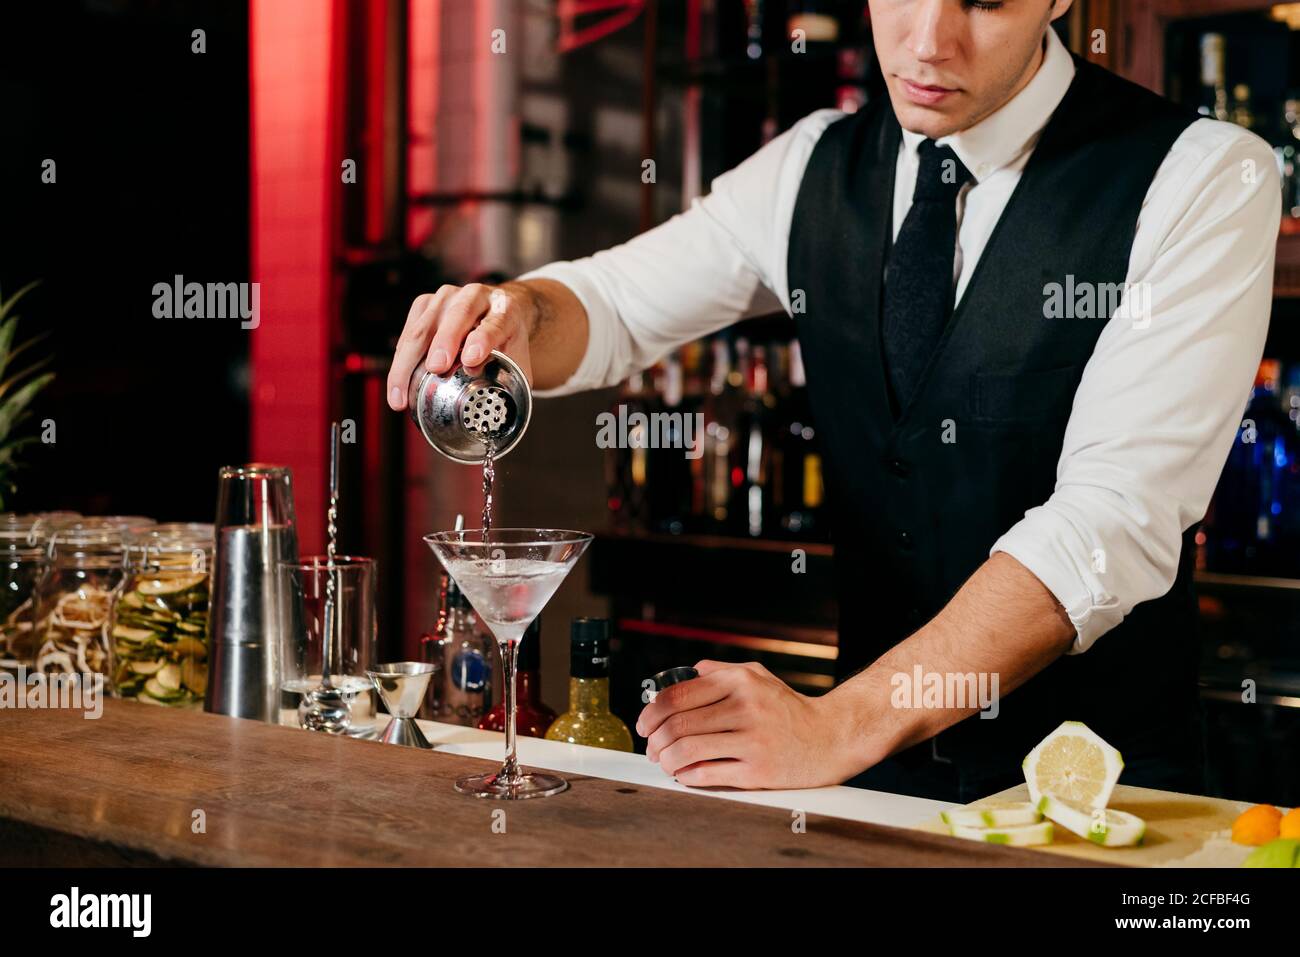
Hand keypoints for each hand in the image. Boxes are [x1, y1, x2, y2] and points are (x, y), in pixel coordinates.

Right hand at [386, 282, 535, 410]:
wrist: (499, 308)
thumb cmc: (507, 339)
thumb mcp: (518, 357)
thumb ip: (514, 378)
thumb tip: (497, 408)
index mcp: (505, 310)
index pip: (495, 324)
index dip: (483, 340)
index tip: (472, 359)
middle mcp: (476, 296)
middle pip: (458, 316)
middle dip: (443, 343)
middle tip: (435, 368)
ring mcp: (447, 297)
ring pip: (425, 325)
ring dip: (409, 359)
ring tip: (401, 393)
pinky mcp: (425, 302)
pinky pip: (409, 329)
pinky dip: (401, 357)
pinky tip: (398, 381)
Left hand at [636, 660, 853, 789]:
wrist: (830, 737)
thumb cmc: (789, 708)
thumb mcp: (758, 675)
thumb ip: (720, 671)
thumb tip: (686, 673)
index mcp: (739, 681)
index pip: (678, 695)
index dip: (651, 712)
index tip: (644, 724)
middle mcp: (745, 707)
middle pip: (678, 725)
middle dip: (654, 740)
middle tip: (651, 748)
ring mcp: (752, 740)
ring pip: (687, 750)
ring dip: (666, 760)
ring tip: (665, 762)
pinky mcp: (758, 771)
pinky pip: (708, 774)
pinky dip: (686, 776)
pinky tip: (683, 774)